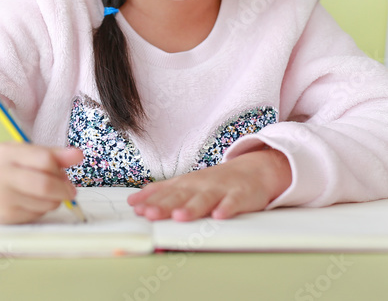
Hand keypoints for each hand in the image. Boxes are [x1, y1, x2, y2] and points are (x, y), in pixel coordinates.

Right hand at [0, 142, 83, 223]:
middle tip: (69, 191)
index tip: (66, 174)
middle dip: (63, 190)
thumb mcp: (27, 153)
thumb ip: (54, 154)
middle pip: (44, 185)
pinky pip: (36, 215)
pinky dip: (42, 209)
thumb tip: (78, 155)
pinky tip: (34, 202)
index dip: (60, 168)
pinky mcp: (4, 216)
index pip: (44, 159)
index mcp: (6, 153)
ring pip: (44, 203)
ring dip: (55, 200)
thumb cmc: (9, 166)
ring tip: (48, 194)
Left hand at [126, 148, 291, 220]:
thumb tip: (134, 201)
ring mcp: (220, 190)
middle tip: (149, 214)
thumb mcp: (187, 184)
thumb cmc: (214, 182)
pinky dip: (227, 209)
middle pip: (180, 196)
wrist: (253, 170)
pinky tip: (219, 216)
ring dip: (192, 208)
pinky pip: (233, 203)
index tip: (135, 208)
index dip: (150, 200)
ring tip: (179, 216)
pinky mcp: (240, 195)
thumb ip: (162, 193)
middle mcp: (200, 185)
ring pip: (204, 200)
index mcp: (186, 184)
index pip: (165, 192)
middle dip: (164, 206)